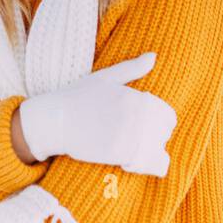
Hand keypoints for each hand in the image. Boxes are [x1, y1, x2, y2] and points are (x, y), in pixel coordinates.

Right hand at [18, 51, 176, 175]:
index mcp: (135, 96)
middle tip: (140, 140)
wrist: (54, 119)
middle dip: (156, 138)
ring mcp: (128, 134)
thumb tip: (153, 56)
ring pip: (157, 149)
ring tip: (137, 152)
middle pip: (163, 133)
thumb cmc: (77, 97)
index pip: (168, 116)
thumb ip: (132, 68)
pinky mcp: (118, 152)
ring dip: (151, 153)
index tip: (149, 126)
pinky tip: (133, 163)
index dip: (162, 122)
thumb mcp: (105, 77)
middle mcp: (135, 114)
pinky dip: (146, 166)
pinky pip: (145, 164)